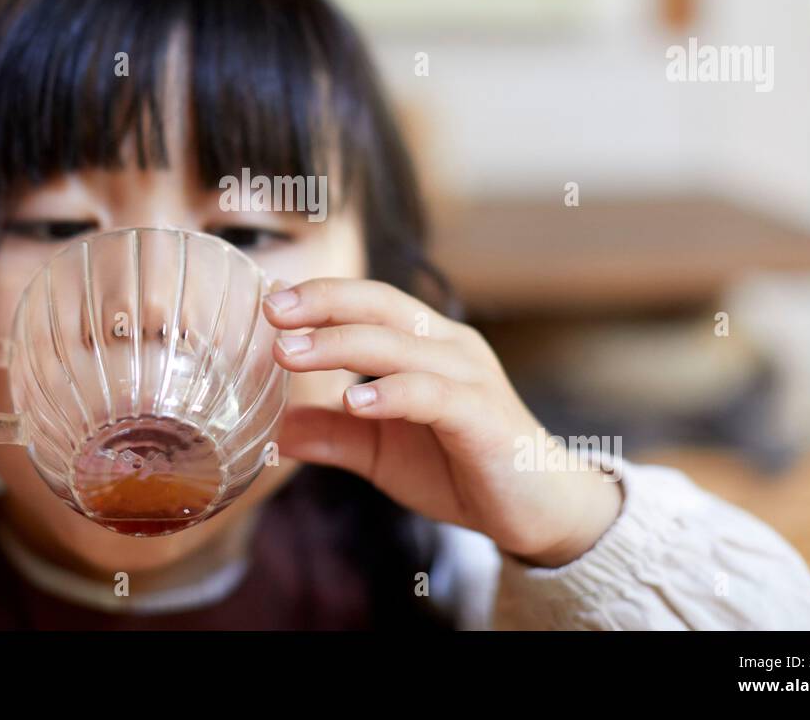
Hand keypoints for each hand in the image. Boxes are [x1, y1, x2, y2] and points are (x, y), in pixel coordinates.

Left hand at [264, 279, 622, 566]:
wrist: (541, 513)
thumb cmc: (461, 469)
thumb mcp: (380, 452)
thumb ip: (332, 435)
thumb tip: (273, 430)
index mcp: (425, 344)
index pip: (368, 302)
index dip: (319, 296)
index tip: (268, 301)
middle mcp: (449, 347)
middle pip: (381, 304)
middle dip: (323, 302)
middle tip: (272, 311)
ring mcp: (469, 378)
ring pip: (399, 344)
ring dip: (340, 344)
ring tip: (290, 353)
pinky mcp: (483, 417)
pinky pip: (432, 394)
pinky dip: (391, 393)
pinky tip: (353, 402)